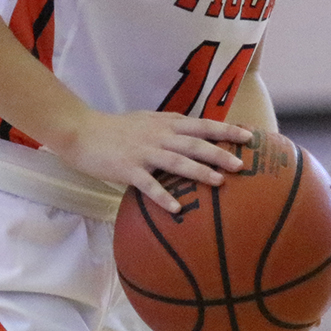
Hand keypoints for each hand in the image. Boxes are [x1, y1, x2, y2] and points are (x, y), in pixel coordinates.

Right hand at [46, 110, 246, 212]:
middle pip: (195, 143)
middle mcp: (159, 135)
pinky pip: (148, 184)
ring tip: (220, 182)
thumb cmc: (117, 128)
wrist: (82, 131)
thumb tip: (196, 131)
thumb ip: (171, 125)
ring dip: (199, 172)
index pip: (202, 124)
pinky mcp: (127, 168)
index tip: (249, 136)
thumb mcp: (148, 120)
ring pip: (176, 161)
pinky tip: (176, 210)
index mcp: (166, 124)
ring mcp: (144, 152)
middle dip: (220, 153)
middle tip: (242, 165)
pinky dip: (163, 196)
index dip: (226, 129)